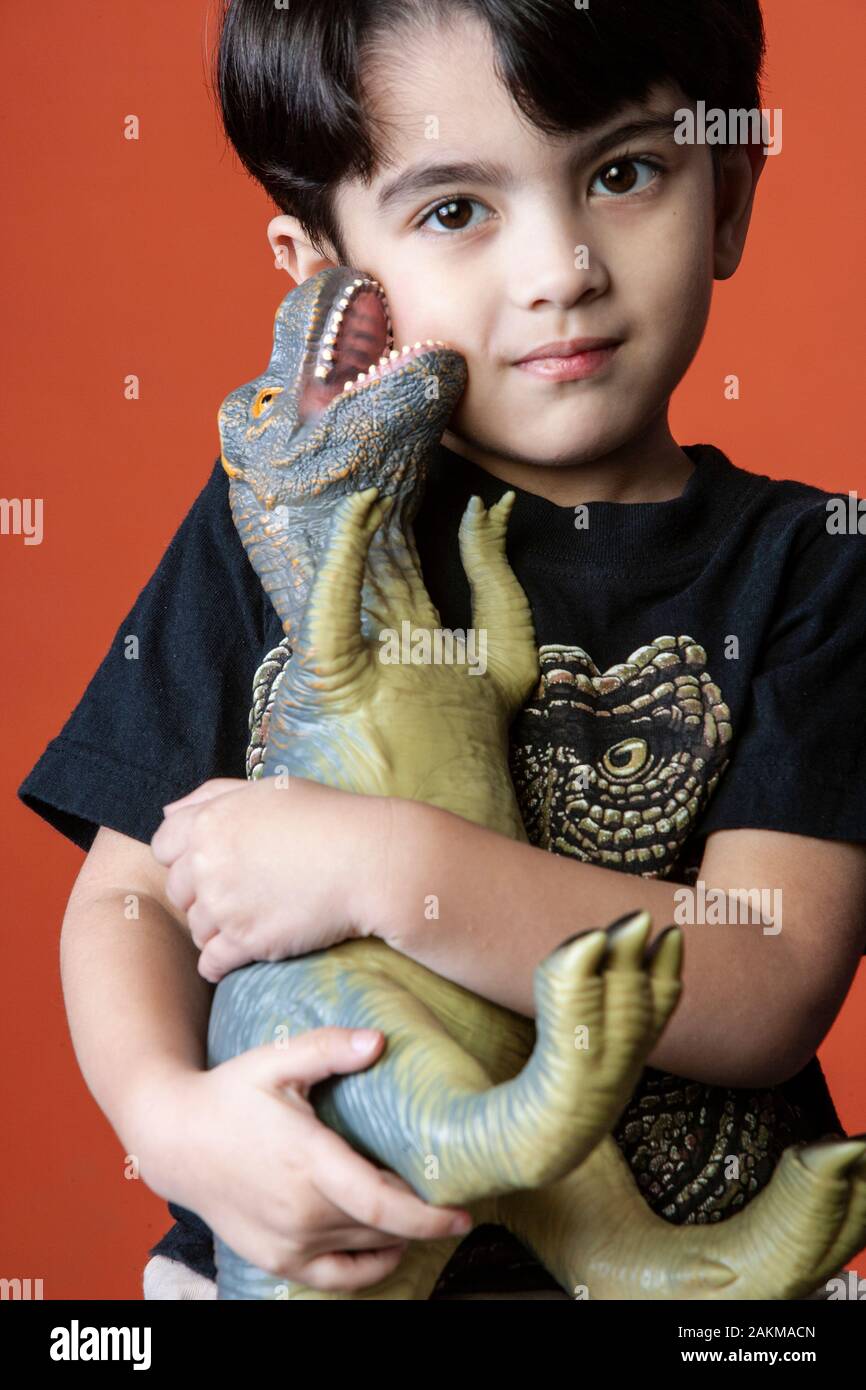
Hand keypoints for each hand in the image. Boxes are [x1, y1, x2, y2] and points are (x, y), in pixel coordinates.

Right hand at [130, 1029, 472, 1291]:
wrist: (175, 1139)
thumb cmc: (228, 1094)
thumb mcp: (276, 1060)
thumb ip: (328, 1048)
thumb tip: (378, 1040)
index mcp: (308, 1162)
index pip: (382, 1203)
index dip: (429, 1214)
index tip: (463, 1211)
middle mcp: (301, 1210)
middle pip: (382, 1226)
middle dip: (423, 1216)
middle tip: (451, 1195)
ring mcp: (288, 1241)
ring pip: (364, 1247)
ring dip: (400, 1235)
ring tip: (426, 1213)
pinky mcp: (276, 1258)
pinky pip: (336, 1277)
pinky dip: (370, 1268)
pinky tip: (390, 1246)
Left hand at [150, 775, 393, 981]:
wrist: (370, 861)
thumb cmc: (326, 817)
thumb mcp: (266, 789)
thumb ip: (210, 796)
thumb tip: (167, 814)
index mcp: (209, 822)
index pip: (163, 845)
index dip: (186, 854)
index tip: (214, 861)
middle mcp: (207, 863)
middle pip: (178, 890)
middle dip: (201, 893)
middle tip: (240, 891)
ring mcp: (224, 906)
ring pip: (196, 929)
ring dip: (216, 928)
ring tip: (250, 919)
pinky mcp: (245, 942)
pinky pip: (212, 963)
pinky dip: (221, 962)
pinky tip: (242, 952)